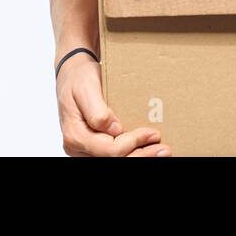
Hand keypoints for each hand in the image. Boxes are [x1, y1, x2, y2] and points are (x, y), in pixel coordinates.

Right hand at [55, 52, 169, 155]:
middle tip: (164, 149)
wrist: (71, 75)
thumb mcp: (86, 88)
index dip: (133, 143)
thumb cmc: (78, 78)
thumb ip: (97, 110)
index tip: (152, 133)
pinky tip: (146, 148)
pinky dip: (132, 152)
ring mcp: (85, 150)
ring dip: (139, 156)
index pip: (109, 149)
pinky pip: (113, 154)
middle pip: (114, 159)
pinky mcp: (94, 147)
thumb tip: (114, 129)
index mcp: (75, 135)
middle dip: (141, 155)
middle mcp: (78, 147)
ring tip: (160, 151)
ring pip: (115, 160)